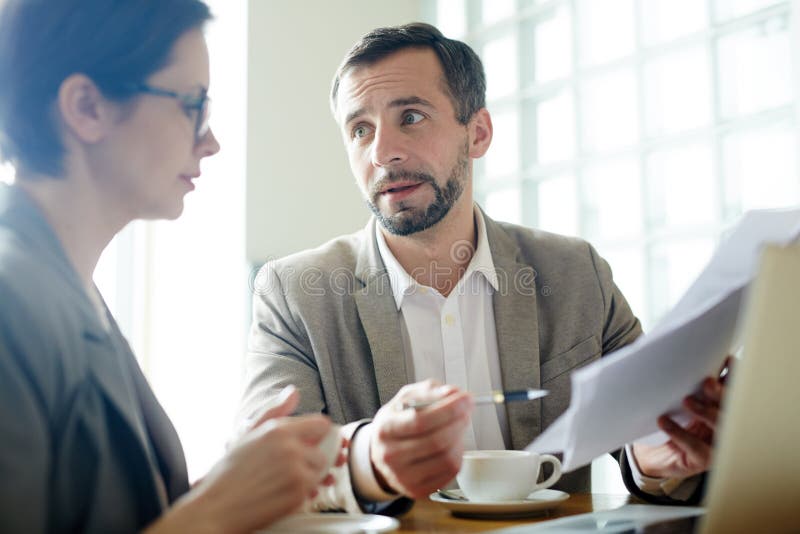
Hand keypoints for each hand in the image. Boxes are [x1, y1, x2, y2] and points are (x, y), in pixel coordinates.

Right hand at [148, 386, 331, 533]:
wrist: (216, 507)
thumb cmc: (229, 471)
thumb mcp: (249, 433)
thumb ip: (276, 410)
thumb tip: (294, 391)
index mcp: (278, 430)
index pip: (321, 424)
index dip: (317, 435)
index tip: (309, 444)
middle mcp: (290, 448)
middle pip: (324, 451)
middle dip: (311, 460)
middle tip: (291, 469)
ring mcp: (296, 471)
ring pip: (320, 472)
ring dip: (309, 478)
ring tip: (285, 482)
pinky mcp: (298, 494)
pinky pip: (314, 491)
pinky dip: (303, 494)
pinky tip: (284, 493)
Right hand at [369, 380, 472, 498]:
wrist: (382, 453)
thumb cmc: (398, 422)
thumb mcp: (406, 399)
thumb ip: (429, 391)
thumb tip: (453, 393)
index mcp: (385, 429)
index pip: (421, 421)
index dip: (448, 409)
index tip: (465, 398)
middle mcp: (390, 456)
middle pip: (437, 441)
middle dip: (459, 421)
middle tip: (468, 408)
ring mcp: (403, 477)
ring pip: (447, 458)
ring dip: (460, 437)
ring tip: (459, 424)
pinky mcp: (417, 490)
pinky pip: (450, 472)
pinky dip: (458, 454)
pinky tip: (453, 442)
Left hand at [633, 356, 732, 479]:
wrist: (650, 452)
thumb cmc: (667, 419)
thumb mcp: (673, 397)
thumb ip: (680, 381)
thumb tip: (671, 351)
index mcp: (720, 405)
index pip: (733, 388)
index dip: (734, 375)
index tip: (726, 360)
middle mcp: (724, 424)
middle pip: (732, 408)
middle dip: (722, 394)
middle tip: (706, 381)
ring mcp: (716, 444)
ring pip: (721, 428)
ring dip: (705, 412)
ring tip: (686, 400)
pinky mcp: (702, 460)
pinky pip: (695, 447)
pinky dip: (679, 432)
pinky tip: (663, 421)